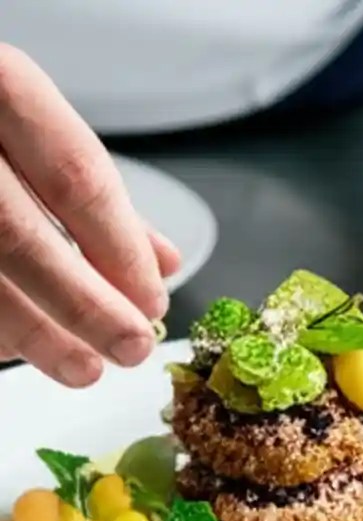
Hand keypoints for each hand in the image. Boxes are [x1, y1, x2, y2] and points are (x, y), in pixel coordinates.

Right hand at [0, 45, 178, 385]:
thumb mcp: (29, 124)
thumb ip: (88, 191)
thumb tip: (160, 263)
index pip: (76, 177)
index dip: (120, 249)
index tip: (153, 299)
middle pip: (16, 235)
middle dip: (82, 304)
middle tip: (131, 347)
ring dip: (30, 330)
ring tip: (81, 365)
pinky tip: (10, 347)